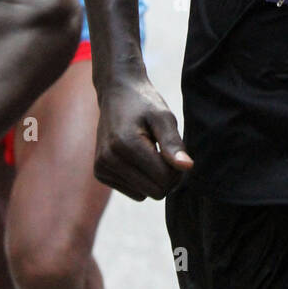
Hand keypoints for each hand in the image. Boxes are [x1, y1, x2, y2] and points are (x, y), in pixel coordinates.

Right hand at [95, 75, 191, 200]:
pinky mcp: (100, 173)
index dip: (177, 169)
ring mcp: (101, 168)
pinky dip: (140, 179)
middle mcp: (109, 159)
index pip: (164, 180)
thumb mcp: (163, 117)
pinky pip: (133, 192)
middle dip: (166, 176)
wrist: (116, 93)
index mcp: (125, 144)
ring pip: (144, 195)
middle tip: (165, 152)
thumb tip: (187, 167)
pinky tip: (136, 157)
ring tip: (148, 150)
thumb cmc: (144, 104)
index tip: (174, 150)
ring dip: (152, 178)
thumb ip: (173, 143)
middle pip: (155, 192)